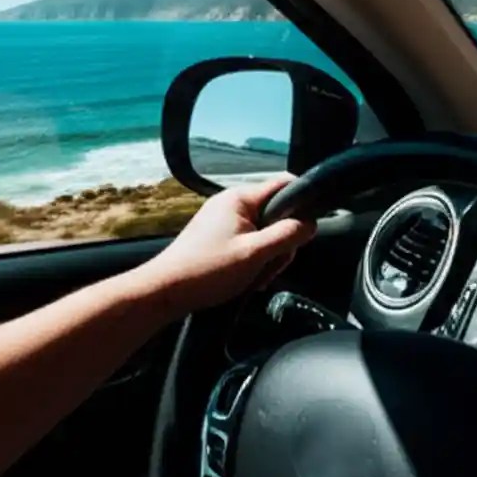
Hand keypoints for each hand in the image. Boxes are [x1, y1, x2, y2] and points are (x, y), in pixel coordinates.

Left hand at [142, 177, 315, 316]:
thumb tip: (311, 223)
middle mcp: (231, 204)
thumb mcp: (256, 253)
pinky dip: (252, 261)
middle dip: (280, 243)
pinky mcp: (217, 238)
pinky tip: (245, 279)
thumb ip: (288, 235)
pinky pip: (248, 244)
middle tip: (269, 267)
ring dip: (266, 257)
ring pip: (264, 233)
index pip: (284, 184)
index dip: (303, 203)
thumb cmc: (207, 270)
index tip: (306, 230)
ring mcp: (223, 221)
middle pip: (276, 214)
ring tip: (253, 278)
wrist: (165, 292)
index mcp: (240, 198)